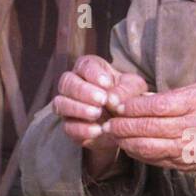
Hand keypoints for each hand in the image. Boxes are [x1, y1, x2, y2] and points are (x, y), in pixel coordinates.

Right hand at [52, 55, 149, 178]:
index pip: (84, 65)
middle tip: (102, 100)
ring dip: (78, 108)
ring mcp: (68, 105)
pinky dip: (82, 129)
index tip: (107, 84)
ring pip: (60, 103)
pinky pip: (67, 127)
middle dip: (83, 91)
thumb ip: (126, 89)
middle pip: (67, 82)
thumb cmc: (127, 97)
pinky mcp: (69, 126)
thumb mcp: (134, 89)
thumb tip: (112, 98)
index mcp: (89, 69)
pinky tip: (97, 130)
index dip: (93, 74)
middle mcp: (73, 84)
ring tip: (97, 113)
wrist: (123, 124)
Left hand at [105, 82, 195, 174]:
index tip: (118, 103)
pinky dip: (136, 152)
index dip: (133, 106)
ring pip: (147, 147)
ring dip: (125, 140)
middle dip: (122, 124)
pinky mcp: (183, 164)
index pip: (156, 107)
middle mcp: (192, 128)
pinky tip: (128, 144)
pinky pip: (153, 159)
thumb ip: (172, 95)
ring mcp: (187, 149)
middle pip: (147, 128)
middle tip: (108, 120)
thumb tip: (139, 98)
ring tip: (113, 133)